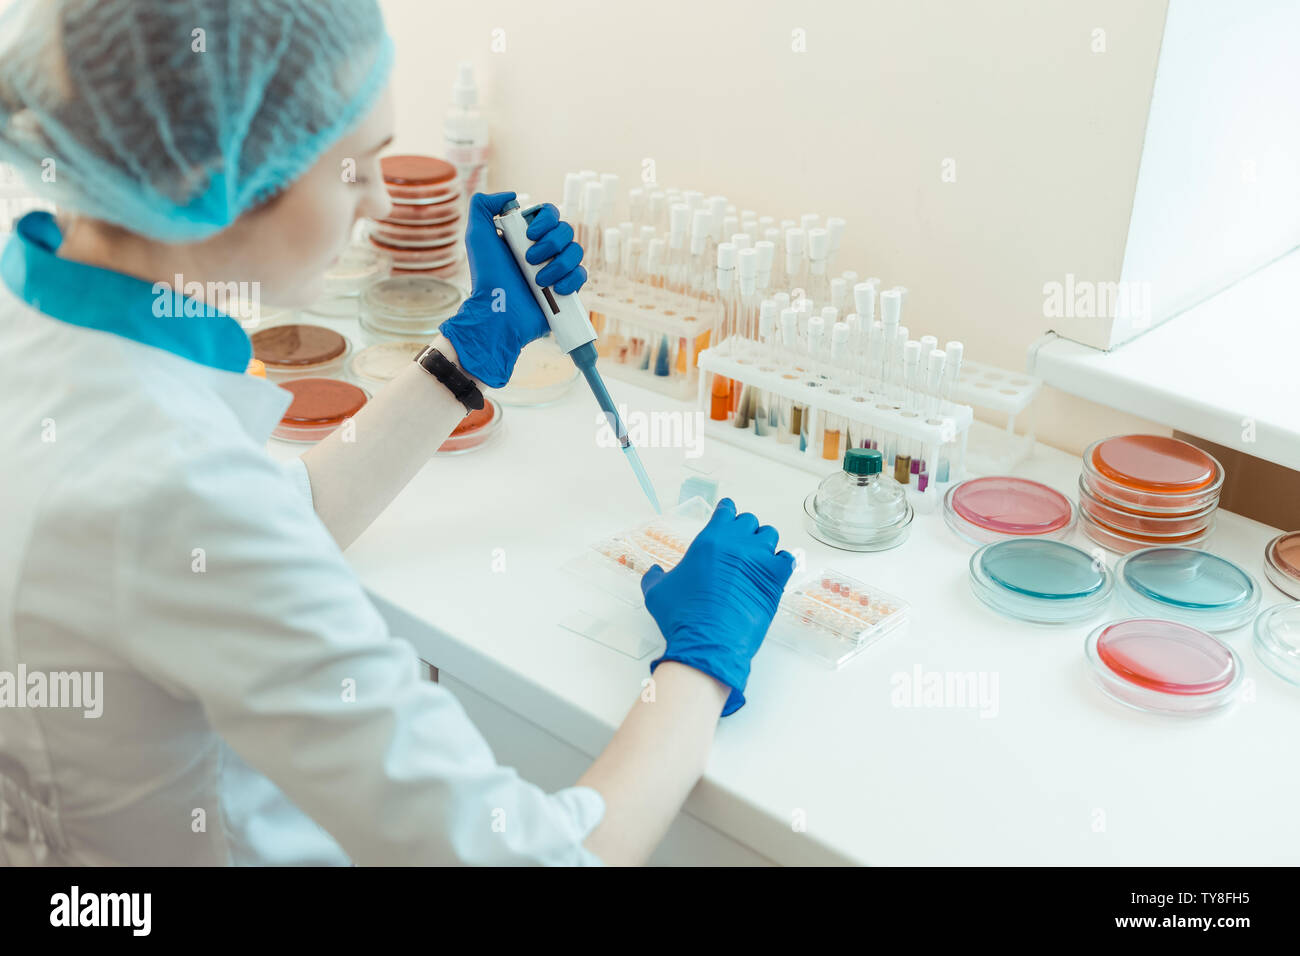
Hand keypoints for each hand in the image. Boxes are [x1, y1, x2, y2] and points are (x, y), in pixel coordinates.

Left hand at [439, 191, 585, 387]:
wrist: (498, 312)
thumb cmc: (487, 276)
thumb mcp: (477, 235)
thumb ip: (483, 205)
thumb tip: (512, 195)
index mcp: (527, 236)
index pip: (550, 214)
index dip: (546, 220)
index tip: (530, 234)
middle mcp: (544, 251)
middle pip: (566, 231)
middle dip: (550, 244)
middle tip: (529, 260)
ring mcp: (557, 271)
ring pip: (576, 252)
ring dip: (558, 264)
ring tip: (538, 280)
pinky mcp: (566, 290)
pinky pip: (582, 275)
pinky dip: (570, 280)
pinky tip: (555, 289)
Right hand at [640, 499, 795, 715]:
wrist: (708, 642)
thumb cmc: (683, 616)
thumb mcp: (657, 592)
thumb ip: (655, 576)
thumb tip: (654, 572)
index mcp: (710, 540)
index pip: (726, 510)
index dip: (726, 512)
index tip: (727, 515)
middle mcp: (737, 544)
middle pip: (749, 522)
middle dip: (743, 531)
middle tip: (738, 545)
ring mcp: (760, 560)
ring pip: (770, 535)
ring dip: (763, 543)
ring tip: (756, 557)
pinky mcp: (776, 579)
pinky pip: (787, 559)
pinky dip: (780, 562)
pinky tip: (772, 571)